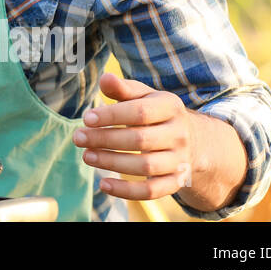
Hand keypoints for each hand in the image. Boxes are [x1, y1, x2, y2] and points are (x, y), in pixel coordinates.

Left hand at [72, 72, 194, 200]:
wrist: (192, 139)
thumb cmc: (155, 113)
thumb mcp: (143, 95)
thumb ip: (123, 88)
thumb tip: (105, 78)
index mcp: (171, 107)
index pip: (139, 112)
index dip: (111, 116)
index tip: (86, 118)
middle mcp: (179, 134)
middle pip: (140, 140)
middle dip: (105, 139)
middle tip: (78, 138)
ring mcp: (179, 160)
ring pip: (145, 166)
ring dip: (112, 162)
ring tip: (86, 156)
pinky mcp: (176, 182)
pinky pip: (152, 190)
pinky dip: (127, 191)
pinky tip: (103, 184)